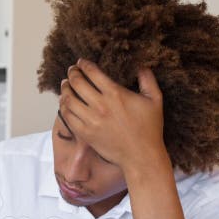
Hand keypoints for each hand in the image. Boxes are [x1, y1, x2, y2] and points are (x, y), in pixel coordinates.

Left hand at [59, 58, 166, 172]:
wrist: (140, 155)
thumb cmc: (149, 128)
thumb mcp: (155, 100)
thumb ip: (148, 81)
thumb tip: (142, 66)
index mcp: (115, 94)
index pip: (92, 73)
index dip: (83, 65)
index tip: (81, 62)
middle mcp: (100, 105)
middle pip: (77, 83)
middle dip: (72, 74)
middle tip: (71, 71)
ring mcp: (90, 120)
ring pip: (69, 100)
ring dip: (65, 89)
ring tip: (65, 85)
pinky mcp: (85, 133)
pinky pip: (67, 117)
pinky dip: (63, 107)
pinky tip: (65, 103)